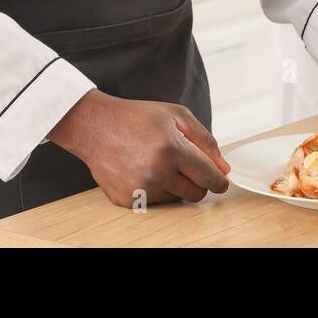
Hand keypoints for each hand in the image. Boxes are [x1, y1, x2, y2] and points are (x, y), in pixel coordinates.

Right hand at [47, 90, 229, 207]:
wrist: (95, 127)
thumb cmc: (136, 117)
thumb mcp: (177, 115)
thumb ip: (205, 140)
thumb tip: (223, 167)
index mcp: (172, 149)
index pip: (209, 177)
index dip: (219, 181)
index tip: (221, 180)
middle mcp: (156, 173)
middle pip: (196, 194)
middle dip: (199, 182)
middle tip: (188, 166)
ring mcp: (140, 189)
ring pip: (176, 198)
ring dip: (175, 184)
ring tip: (158, 161)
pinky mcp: (127, 200)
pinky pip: (155, 202)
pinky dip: (155, 189)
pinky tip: (142, 169)